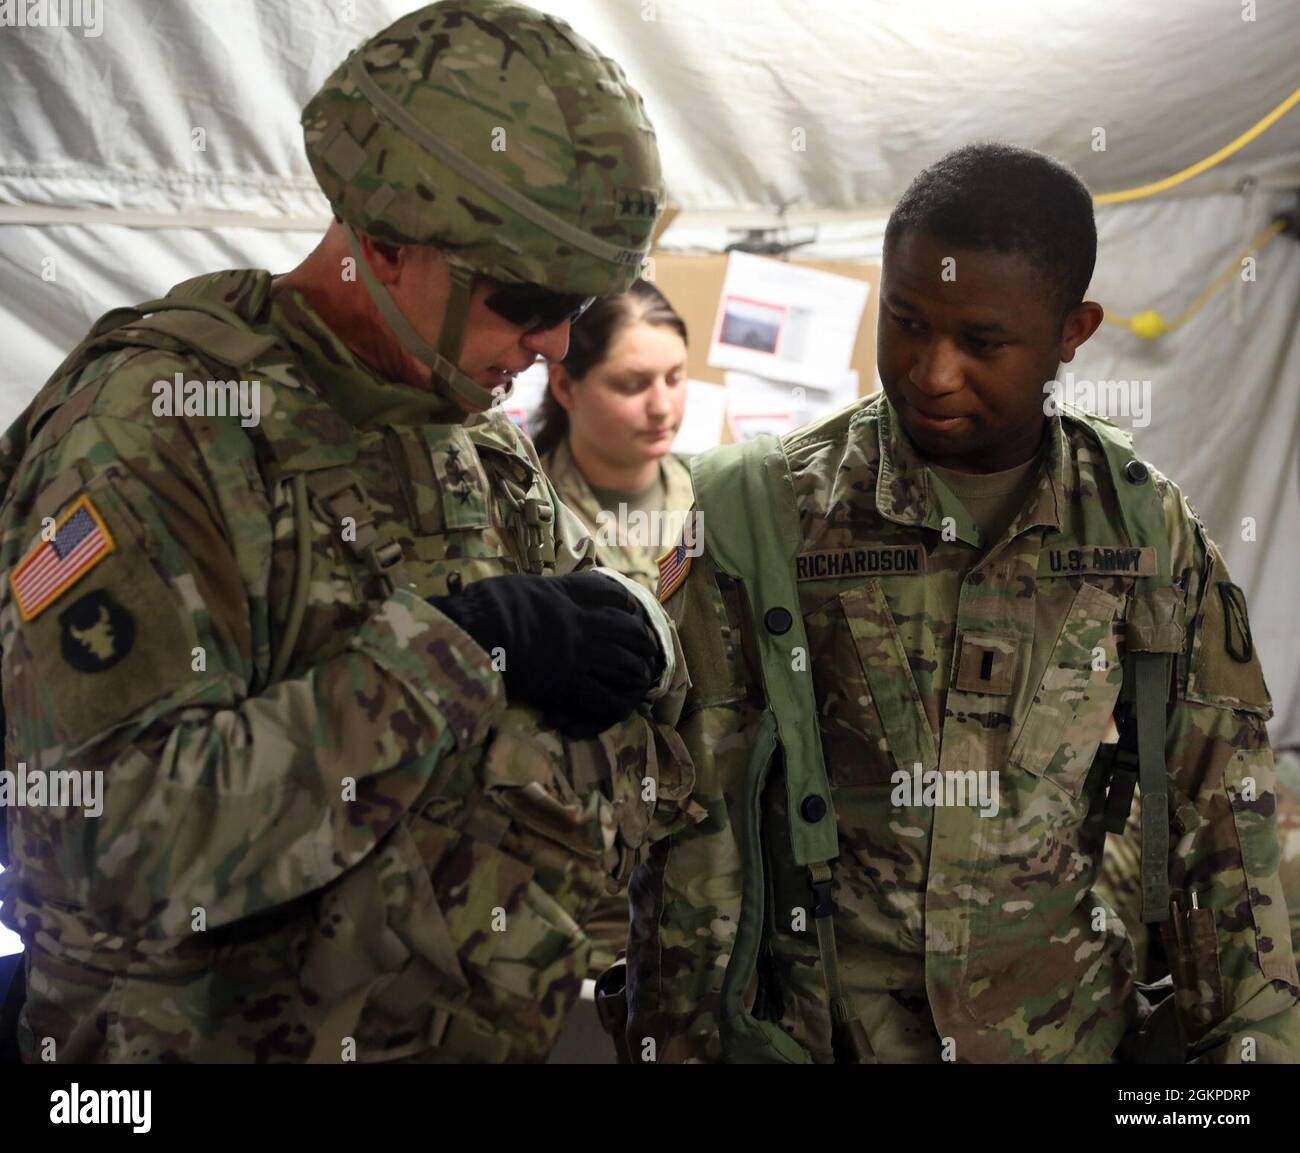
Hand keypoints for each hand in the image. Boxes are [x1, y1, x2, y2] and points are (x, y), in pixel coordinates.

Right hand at [429, 572, 661, 734]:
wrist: (474, 632)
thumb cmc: (482, 606)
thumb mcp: (514, 587)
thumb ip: (533, 593)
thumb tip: (528, 594)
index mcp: (566, 595)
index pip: (611, 593)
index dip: (627, 604)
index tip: (631, 611)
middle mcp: (580, 624)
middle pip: (630, 630)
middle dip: (642, 642)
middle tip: (646, 652)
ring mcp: (578, 655)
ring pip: (627, 666)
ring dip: (635, 676)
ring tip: (637, 683)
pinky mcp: (568, 686)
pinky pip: (606, 701)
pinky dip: (614, 708)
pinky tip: (613, 711)